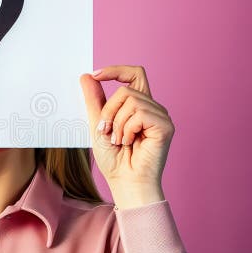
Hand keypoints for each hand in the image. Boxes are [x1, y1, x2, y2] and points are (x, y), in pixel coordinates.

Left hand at [80, 65, 174, 208]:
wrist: (124, 181)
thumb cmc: (114, 159)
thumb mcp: (97, 124)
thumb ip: (94, 100)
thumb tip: (86, 76)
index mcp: (138, 106)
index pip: (133, 75)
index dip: (116, 70)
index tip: (96, 74)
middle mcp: (152, 108)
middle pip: (126, 88)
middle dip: (109, 110)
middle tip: (106, 132)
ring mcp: (160, 116)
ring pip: (131, 101)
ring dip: (117, 124)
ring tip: (120, 141)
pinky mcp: (165, 126)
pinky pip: (140, 114)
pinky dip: (127, 129)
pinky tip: (130, 142)